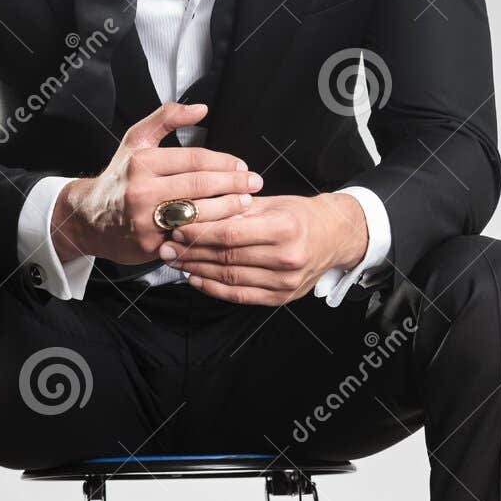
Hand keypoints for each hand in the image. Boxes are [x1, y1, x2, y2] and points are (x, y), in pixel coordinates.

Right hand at [50, 101, 263, 266]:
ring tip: (246, 203)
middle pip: (200, 186)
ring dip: (229, 209)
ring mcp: (146, 220)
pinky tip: (228, 225)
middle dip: (233, 185)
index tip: (242, 166)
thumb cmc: (120, 178)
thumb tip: (201, 109)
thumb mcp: (137, 141)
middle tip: (254, 183)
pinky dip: (213, 231)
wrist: (90, 219)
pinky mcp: (152, 245)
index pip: (194, 159)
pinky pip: (191, 236)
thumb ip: (167, 118)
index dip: (224, 163)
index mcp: (142, 162)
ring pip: (199, 213)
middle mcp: (141, 191)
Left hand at [159, 192, 368, 305]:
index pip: (231, 233)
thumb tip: (195, 212)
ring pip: (229, 278)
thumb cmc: (300, 215)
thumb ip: (236, 208)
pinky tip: (195, 278)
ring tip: (175, 262)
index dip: (199, 233)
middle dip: (191, 253)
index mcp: (285, 228)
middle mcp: (287, 257)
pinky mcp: (281, 298)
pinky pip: (239, 295)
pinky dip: (213, 288)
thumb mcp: (272, 202)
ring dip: (197, 270)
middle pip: (227, 257)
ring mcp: (285, 282)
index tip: (176, 229)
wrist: (334, 237)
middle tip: (166, 247)